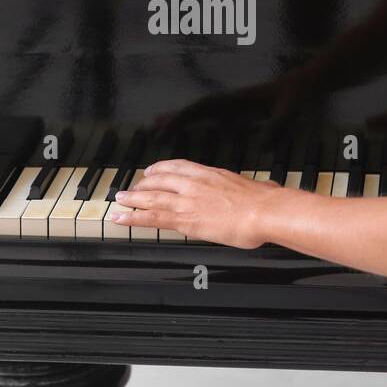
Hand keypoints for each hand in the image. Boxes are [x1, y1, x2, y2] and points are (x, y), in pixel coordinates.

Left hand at [106, 159, 292, 248]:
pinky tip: (121, 218)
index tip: (153, 171)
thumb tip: (267, 189)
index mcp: (210, 174)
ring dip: (132, 198)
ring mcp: (187, 200)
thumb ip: (255, 188)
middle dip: (143, 184)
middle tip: (132, 188)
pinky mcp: (183, 219)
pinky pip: (151, 217)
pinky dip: (133, 217)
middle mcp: (194, 184)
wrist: (264, 211)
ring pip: (151, 197)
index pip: (178, 167)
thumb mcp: (258, 188)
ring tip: (119, 200)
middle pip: (160, 180)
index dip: (161, 169)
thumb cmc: (265, 202)